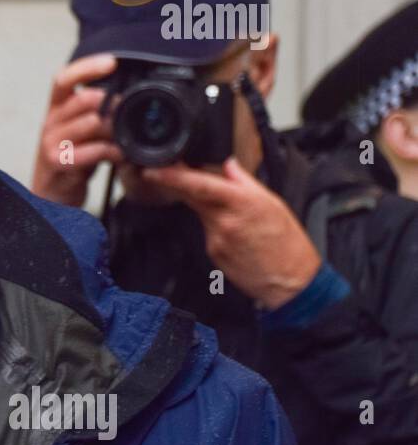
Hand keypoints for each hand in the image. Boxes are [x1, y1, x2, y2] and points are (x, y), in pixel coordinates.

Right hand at [31, 54, 123, 206]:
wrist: (49, 197)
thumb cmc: (70, 162)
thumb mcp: (78, 133)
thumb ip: (94, 114)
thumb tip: (126, 96)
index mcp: (55, 110)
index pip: (64, 78)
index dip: (87, 67)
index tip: (112, 61)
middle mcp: (50, 122)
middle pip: (84, 98)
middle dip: (114, 102)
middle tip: (134, 109)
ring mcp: (52, 143)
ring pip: (91, 123)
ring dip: (117, 127)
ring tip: (131, 134)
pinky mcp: (58, 163)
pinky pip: (91, 151)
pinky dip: (112, 151)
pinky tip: (122, 155)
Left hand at [142, 157, 321, 309]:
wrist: (290, 279)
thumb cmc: (287, 241)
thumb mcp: (273, 203)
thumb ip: (245, 182)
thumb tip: (229, 164)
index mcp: (241, 202)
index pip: (198, 185)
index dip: (172, 177)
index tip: (153, 171)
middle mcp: (224, 220)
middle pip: (192, 197)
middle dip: (180, 186)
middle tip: (180, 180)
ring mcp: (215, 238)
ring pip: (202, 214)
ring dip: (209, 210)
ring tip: (238, 219)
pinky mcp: (212, 252)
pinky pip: (208, 232)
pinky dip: (216, 228)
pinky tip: (236, 236)